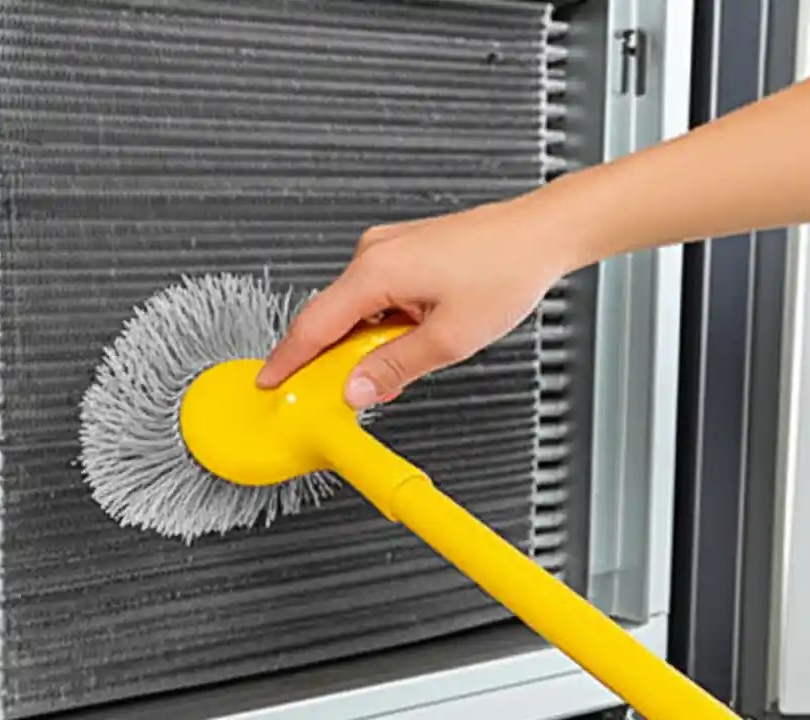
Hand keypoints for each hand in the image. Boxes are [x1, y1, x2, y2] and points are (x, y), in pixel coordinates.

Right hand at [256, 192, 579, 408]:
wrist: (540, 234)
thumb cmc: (505, 271)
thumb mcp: (449, 339)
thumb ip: (394, 368)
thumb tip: (356, 391)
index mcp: (376, 270)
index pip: (313, 325)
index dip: (287, 361)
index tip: (269, 384)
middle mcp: (374, 252)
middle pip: (331, 318)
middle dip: (332, 360)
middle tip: (340, 396)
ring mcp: (388, 248)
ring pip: (357, 309)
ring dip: (366, 343)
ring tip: (402, 365)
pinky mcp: (403, 250)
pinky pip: (376, 295)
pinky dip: (382, 324)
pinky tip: (411, 340)